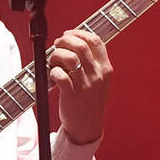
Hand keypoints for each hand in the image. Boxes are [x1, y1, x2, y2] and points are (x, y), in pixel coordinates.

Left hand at [49, 28, 112, 144]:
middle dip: (65, 40)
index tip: (69, 33)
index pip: (95, 41)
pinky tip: (53, 74)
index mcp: (106, 69)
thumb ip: (93, 63)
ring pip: (70, 58)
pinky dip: (54, 71)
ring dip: (58, 54)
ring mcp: (85, 86)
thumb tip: (74, 41)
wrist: (87, 127)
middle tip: (57, 44)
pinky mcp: (72, 96)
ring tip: (53, 59)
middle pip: (81, 46)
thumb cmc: (89, 100)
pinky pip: (61, 76)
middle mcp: (97, 76)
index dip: (80, 33)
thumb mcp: (99, 80)